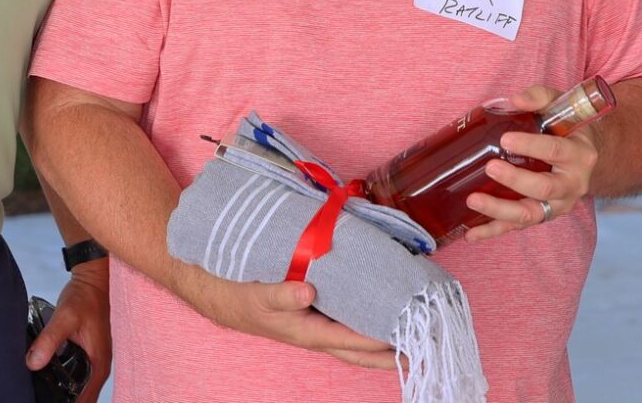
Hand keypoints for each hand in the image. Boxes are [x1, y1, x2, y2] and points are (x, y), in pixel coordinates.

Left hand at [26, 262, 111, 401]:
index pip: (86, 399)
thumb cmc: (85, 297)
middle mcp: (100, 365)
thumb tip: (33, 363)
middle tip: (42, 400)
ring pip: (81, 388)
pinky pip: (79, 377)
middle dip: (67, 402)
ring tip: (43, 396)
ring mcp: (95, 360)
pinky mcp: (88, 354)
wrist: (93, 281)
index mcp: (99, 362)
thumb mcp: (65, 317)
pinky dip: (66, 382)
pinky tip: (49, 380)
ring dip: (67, 394)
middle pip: (84, 397)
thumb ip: (49, 340)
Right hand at [188, 275, 398, 370]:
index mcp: (308, 333)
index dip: (384, 343)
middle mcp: (317, 331)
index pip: (355, 341)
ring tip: (412, 329)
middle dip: (393, 352)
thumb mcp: (258, 295)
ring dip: (383, 335)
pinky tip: (381, 303)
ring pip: (356, 335)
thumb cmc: (239, 296)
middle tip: (425, 348)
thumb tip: (308, 293)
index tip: (412, 338)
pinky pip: (347, 317)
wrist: (216, 289)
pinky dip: (366, 314)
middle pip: (362, 349)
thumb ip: (282, 295)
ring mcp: (316, 322)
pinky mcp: (314, 310)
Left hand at [463, 84, 598, 242]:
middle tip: (490, 167)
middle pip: (544, 188)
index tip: (505, 138)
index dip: (531, 145)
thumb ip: (539, 97)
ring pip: (530, 214)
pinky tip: (471, 233)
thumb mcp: (559, 105)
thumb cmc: (566, 126)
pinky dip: (493, 231)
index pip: (556, 150)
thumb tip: (515, 100)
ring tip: (473, 200)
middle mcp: (572, 184)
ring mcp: (558, 205)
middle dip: (515, 180)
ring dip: (500, 210)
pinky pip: (517, 227)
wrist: (584, 155)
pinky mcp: (542, 216)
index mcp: (580, 154)